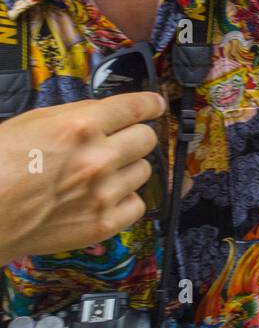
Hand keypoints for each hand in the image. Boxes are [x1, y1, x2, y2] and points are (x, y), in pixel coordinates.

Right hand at [0, 92, 166, 263]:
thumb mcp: (33, 123)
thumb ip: (75, 116)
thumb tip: (107, 114)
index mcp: (79, 127)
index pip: (136, 107)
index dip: (150, 104)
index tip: (155, 106)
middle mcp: (97, 158)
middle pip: (147, 139)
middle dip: (135, 137)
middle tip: (121, 143)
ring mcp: (103, 193)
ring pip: (144, 171)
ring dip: (128, 169)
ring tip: (102, 174)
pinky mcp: (103, 223)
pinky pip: (138, 205)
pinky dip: (125, 200)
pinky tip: (106, 197)